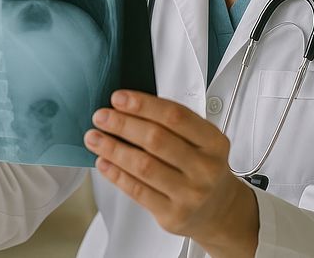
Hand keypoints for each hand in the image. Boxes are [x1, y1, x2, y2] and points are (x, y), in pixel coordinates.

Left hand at [84, 90, 257, 254]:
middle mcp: (205, 168)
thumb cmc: (202, 167)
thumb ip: (173, 124)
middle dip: (122, 124)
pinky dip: (116, 174)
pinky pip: (137, 191)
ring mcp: (190, 194)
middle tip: (101, 116)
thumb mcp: (202, 141)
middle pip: (156, 140)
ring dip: (112, 148)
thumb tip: (126, 106)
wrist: (219, 210)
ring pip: (143, 166)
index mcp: (214, 143)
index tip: (119, 98)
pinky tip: (103, 162)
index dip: (143, 105)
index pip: (175, 116)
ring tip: (94, 137)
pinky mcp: (173, 215)